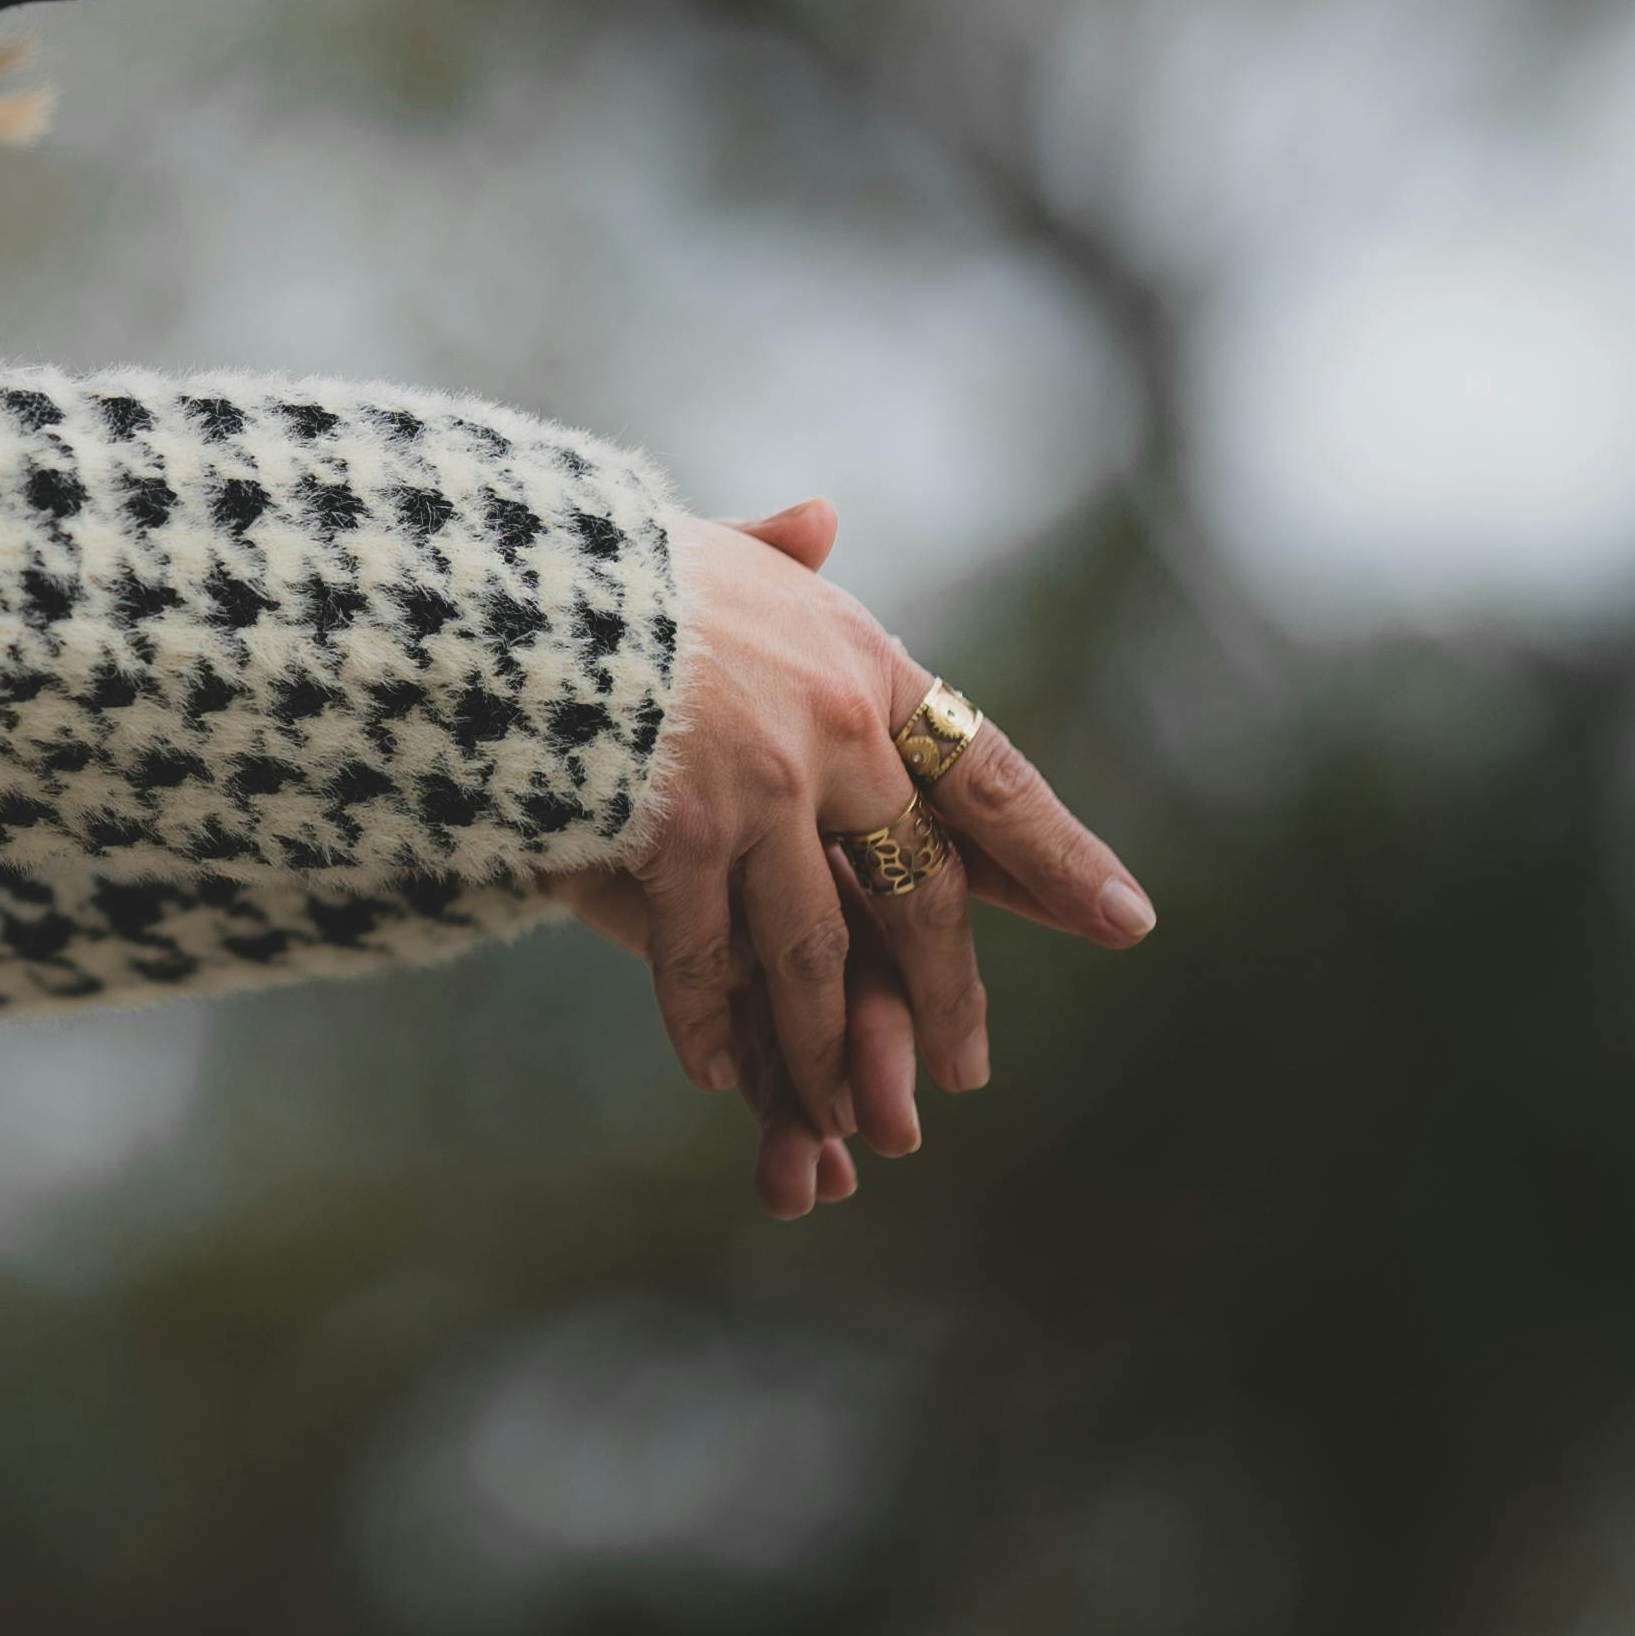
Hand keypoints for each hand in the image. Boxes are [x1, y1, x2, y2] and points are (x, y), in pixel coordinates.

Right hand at [600, 495, 1153, 1192]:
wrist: (510, 578)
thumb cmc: (609, 563)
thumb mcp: (714, 549)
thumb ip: (773, 555)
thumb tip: (819, 520)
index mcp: (862, 659)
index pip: (989, 777)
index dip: (1057, 856)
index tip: (1124, 921)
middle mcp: (836, 729)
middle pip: (917, 889)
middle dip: (945, 992)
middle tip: (963, 1072)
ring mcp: (761, 788)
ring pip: (817, 953)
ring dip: (830, 1045)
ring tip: (848, 1116)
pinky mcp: (682, 834)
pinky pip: (711, 958)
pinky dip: (715, 1022)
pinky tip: (721, 1072)